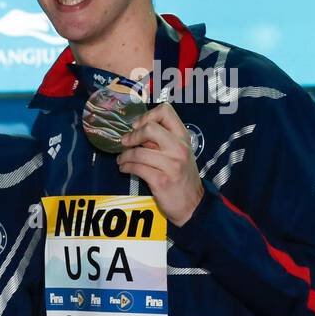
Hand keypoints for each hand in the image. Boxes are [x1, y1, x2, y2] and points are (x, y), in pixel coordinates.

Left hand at [115, 102, 204, 226]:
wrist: (192, 204)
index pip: (166, 111)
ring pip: (139, 152)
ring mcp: (171, 165)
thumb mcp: (178, 153)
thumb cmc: (182, 176)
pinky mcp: (161, 181)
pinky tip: (125, 168)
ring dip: (124, 156)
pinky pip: (136, 168)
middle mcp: (179, 149)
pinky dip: (125, 167)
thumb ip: (161, 141)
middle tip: (126, 143)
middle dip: (132, 135)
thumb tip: (137, 131)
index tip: (138, 127)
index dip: (147, 116)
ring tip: (122, 159)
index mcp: (183, 138)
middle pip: (150, 128)